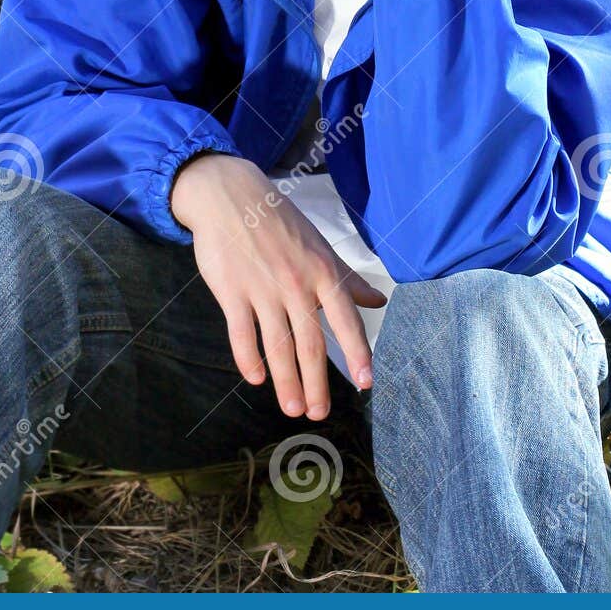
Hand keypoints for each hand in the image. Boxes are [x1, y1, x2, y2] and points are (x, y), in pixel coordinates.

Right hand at [171, 153, 386, 418]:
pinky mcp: (231, 290)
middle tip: (318, 413)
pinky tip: (255, 379)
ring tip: (292, 408)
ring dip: (286, 380)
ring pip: (277, 344)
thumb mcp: (320, 246)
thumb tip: (380, 301)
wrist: (229, 196)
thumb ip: (348, 279)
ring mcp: (262, 288)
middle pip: (310, 342)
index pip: (345, 319)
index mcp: (321, 272)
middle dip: (316, 383)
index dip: (357, 352)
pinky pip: (241, 332)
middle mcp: (296, 283)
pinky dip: (248, 358)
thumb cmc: (279, 222)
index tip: (365, 383)